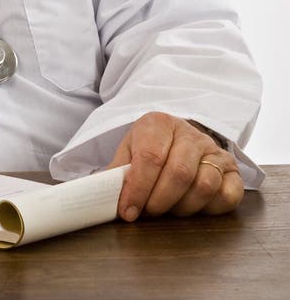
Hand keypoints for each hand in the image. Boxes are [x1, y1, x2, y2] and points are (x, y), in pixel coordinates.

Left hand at [109, 112, 242, 220]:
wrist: (177, 135)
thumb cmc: (149, 145)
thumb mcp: (128, 150)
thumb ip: (118, 171)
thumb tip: (104, 195)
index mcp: (159, 124)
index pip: (150, 157)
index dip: (138, 188)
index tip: (128, 210)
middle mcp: (190, 134)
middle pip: (179, 173)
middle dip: (159, 201)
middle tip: (148, 212)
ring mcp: (214, 150)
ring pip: (204, 186)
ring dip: (182, 207)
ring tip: (168, 209)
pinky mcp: (232, 169)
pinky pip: (228, 195)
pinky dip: (210, 209)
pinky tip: (193, 208)